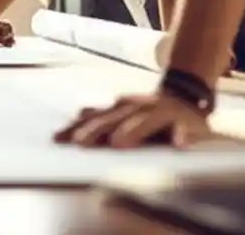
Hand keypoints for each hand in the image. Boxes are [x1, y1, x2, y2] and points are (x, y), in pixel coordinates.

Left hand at [54, 92, 209, 148]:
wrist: (186, 98)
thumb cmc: (148, 113)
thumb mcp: (123, 114)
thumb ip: (101, 118)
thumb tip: (76, 116)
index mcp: (120, 108)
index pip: (95, 119)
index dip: (76, 129)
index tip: (58, 140)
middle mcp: (137, 108)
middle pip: (114, 119)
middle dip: (96, 130)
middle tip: (81, 144)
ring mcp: (161, 113)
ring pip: (145, 121)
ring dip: (132, 131)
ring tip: (118, 143)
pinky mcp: (184, 122)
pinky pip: (183, 129)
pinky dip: (181, 136)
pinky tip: (178, 145)